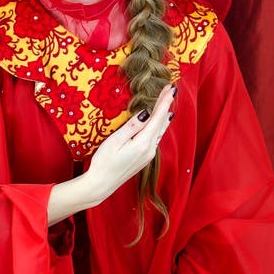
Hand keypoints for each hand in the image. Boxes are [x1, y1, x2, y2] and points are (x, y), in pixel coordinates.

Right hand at [86, 83, 175, 203]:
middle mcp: (149, 149)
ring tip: (168, 102)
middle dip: (166, 105)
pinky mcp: (144, 158)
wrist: (101, 185)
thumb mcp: (115, 141)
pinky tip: (160, 122)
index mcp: (143, 143)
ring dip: (164, 115)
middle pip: (161, 123)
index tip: (171, 88)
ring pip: (160, 131)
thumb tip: (146, 112)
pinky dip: (160, 125)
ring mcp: (148, 155)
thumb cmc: (104, 162)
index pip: (157, 118)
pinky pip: (156, 137)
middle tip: (171, 89)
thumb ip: (132, 126)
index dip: (164, 102)